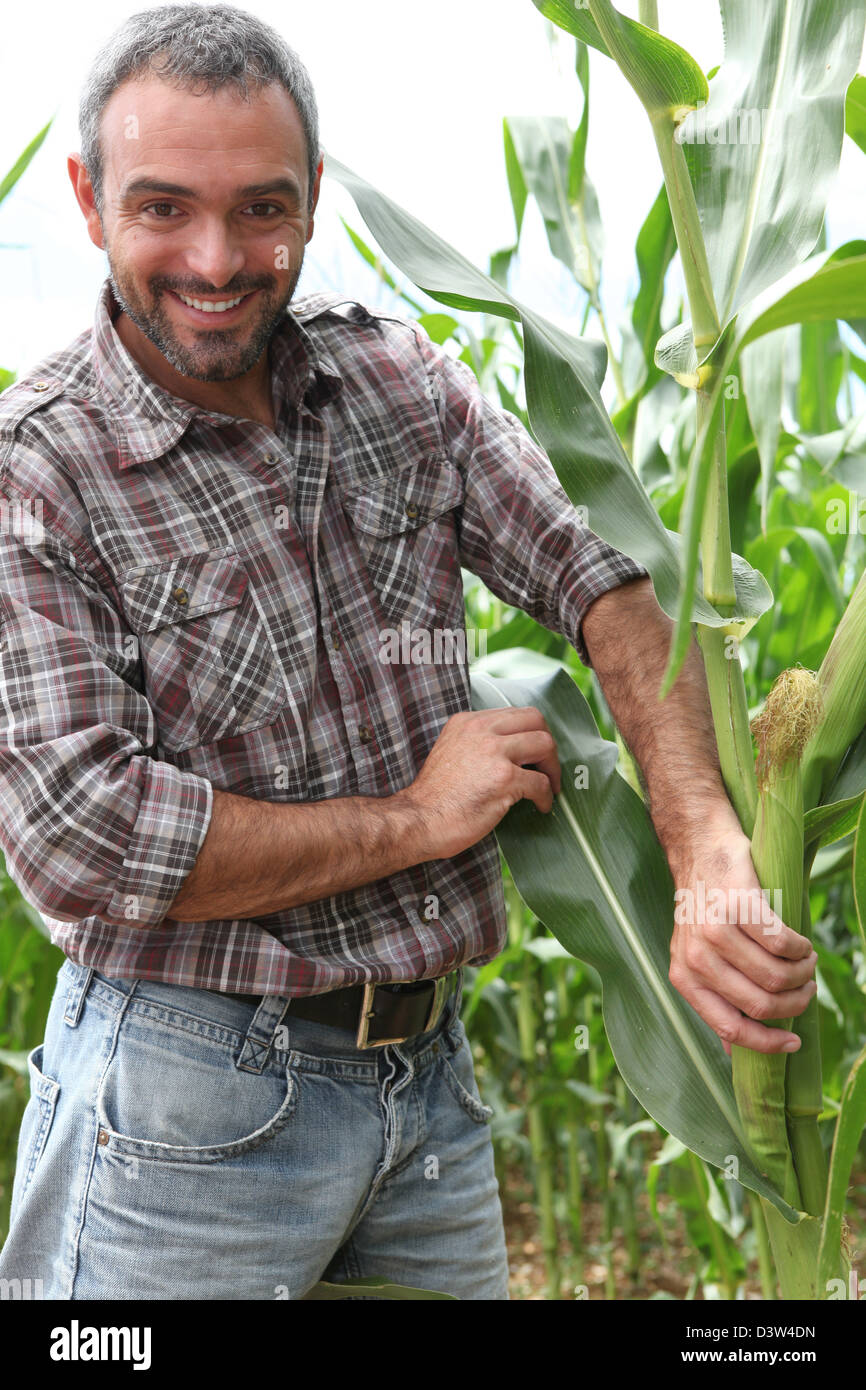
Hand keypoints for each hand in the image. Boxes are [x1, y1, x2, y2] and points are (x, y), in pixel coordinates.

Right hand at [400, 706, 560, 860]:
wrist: (419, 820)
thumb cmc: (435, 795)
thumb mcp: (450, 750)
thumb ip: (477, 742)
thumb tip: (511, 750)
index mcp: (468, 721)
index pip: (513, 714)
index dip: (530, 733)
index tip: (532, 754)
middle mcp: (481, 729)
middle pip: (535, 720)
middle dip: (547, 744)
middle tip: (547, 767)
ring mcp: (494, 752)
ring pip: (545, 744)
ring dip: (552, 768)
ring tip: (549, 786)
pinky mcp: (505, 778)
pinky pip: (541, 782)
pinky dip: (546, 796)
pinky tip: (540, 806)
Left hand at [667, 812, 816, 1054]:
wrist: (700, 851)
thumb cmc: (706, 909)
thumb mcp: (697, 956)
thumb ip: (715, 999)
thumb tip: (736, 1053)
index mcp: (684, 979)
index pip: (729, 1027)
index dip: (767, 1043)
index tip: (793, 1042)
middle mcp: (696, 958)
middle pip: (761, 1003)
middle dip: (794, 1003)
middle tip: (806, 990)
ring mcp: (715, 931)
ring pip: (776, 975)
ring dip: (802, 974)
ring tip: (806, 964)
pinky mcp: (739, 906)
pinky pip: (783, 943)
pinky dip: (800, 948)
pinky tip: (802, 944)